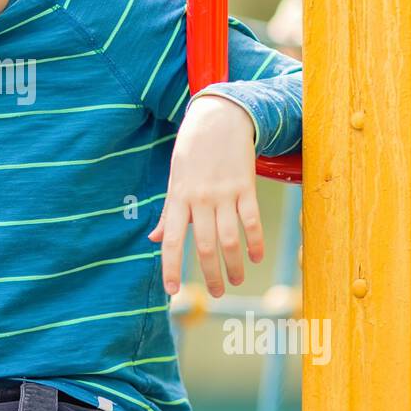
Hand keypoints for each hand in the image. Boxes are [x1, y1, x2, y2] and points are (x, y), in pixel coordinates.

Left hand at [147, 94, 264, 297]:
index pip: (172, 240)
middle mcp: (200, 198)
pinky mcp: (245, 186)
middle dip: (209, 274)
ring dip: (233, 265)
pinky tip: (255, 257)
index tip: (173, 290)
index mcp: (179, 198)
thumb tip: (155, 238)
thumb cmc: (192, 152)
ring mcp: (224, 193)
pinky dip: (255, 242)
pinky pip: (251, 220)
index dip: (171, 267)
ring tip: (235, 281)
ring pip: (229, 238)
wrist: (219, 117)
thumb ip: (169, 212)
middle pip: (204, 246)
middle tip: (215, 293)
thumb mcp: (175, 179)